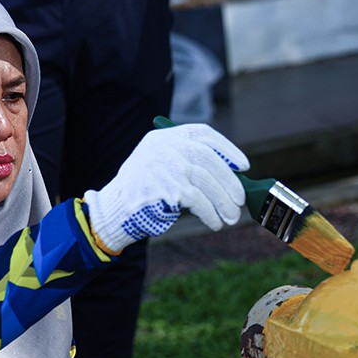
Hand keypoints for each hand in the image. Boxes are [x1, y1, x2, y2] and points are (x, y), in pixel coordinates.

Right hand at [84, 124, 247, 251]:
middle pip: (209, 159)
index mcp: (165, 137)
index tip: (243, 165)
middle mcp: (164, 146)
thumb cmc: (143, 193)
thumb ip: (188, 164)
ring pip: (206, 182)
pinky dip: (210, 214)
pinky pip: (198, 202)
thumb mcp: (162, 167)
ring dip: (223, 202)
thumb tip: (231, 179)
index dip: (228, 149)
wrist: (113, 211)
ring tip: (231, 217)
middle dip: (229, 182)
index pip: (203, 134)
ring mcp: (164, 165)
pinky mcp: (166, 188)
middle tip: (240, 200)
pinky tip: (215, 223)